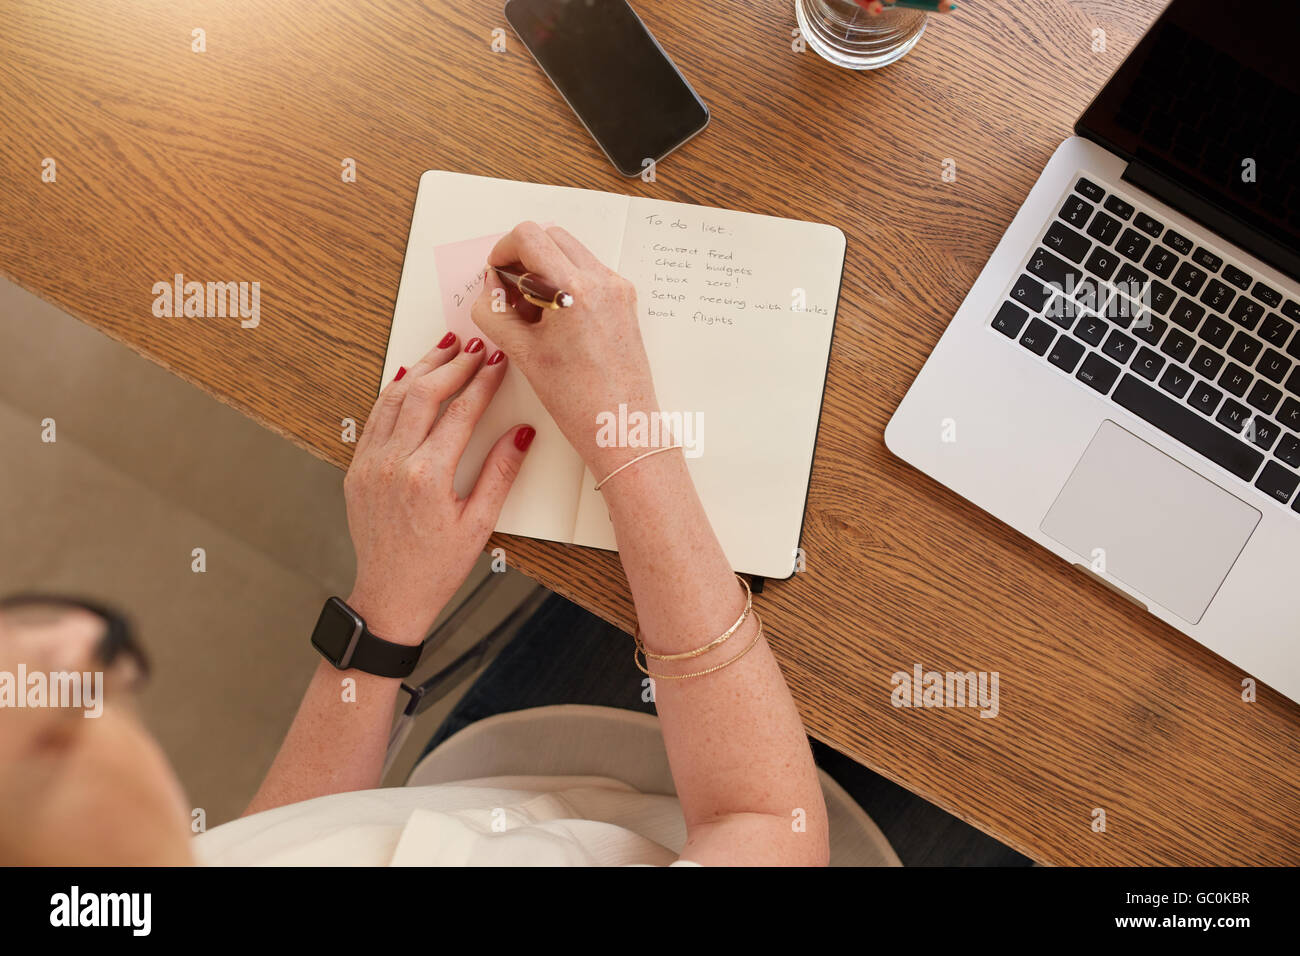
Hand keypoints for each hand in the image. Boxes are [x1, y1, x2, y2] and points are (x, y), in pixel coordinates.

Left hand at [344, 334, 534, 644]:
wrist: (389, 596)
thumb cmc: (437, 568)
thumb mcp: (480, 524)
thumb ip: (501, 473)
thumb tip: (522, 433)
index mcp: (427, 477)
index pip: (460, 413)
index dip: (483, 382)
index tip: (498, 362)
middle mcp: (393, 464)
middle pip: (425, 395)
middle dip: (454, 365)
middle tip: (476, 346)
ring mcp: (369, 464)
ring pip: (394, 399)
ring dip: (422, 369)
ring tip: (445, 349)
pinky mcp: (357, 469)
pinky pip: (375, 419)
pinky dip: (393, 393)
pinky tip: (409, 377)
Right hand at [470, 222, 658, 474]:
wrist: (622, 426)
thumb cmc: (578, 400)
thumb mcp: (521, 353)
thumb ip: (494, 312)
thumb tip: (491, 287)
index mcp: (573, 290)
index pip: (529, 237)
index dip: (503, 250)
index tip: (496, 274)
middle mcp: (601, 281)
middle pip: (552, 236)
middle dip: (524, 256)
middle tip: (511, 291)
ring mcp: (617, 289)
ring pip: (572, 252)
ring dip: (546, 268)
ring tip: (534, 312)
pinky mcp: (625, 301)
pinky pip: (589, 273)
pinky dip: (567, 282)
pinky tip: (557, 320)